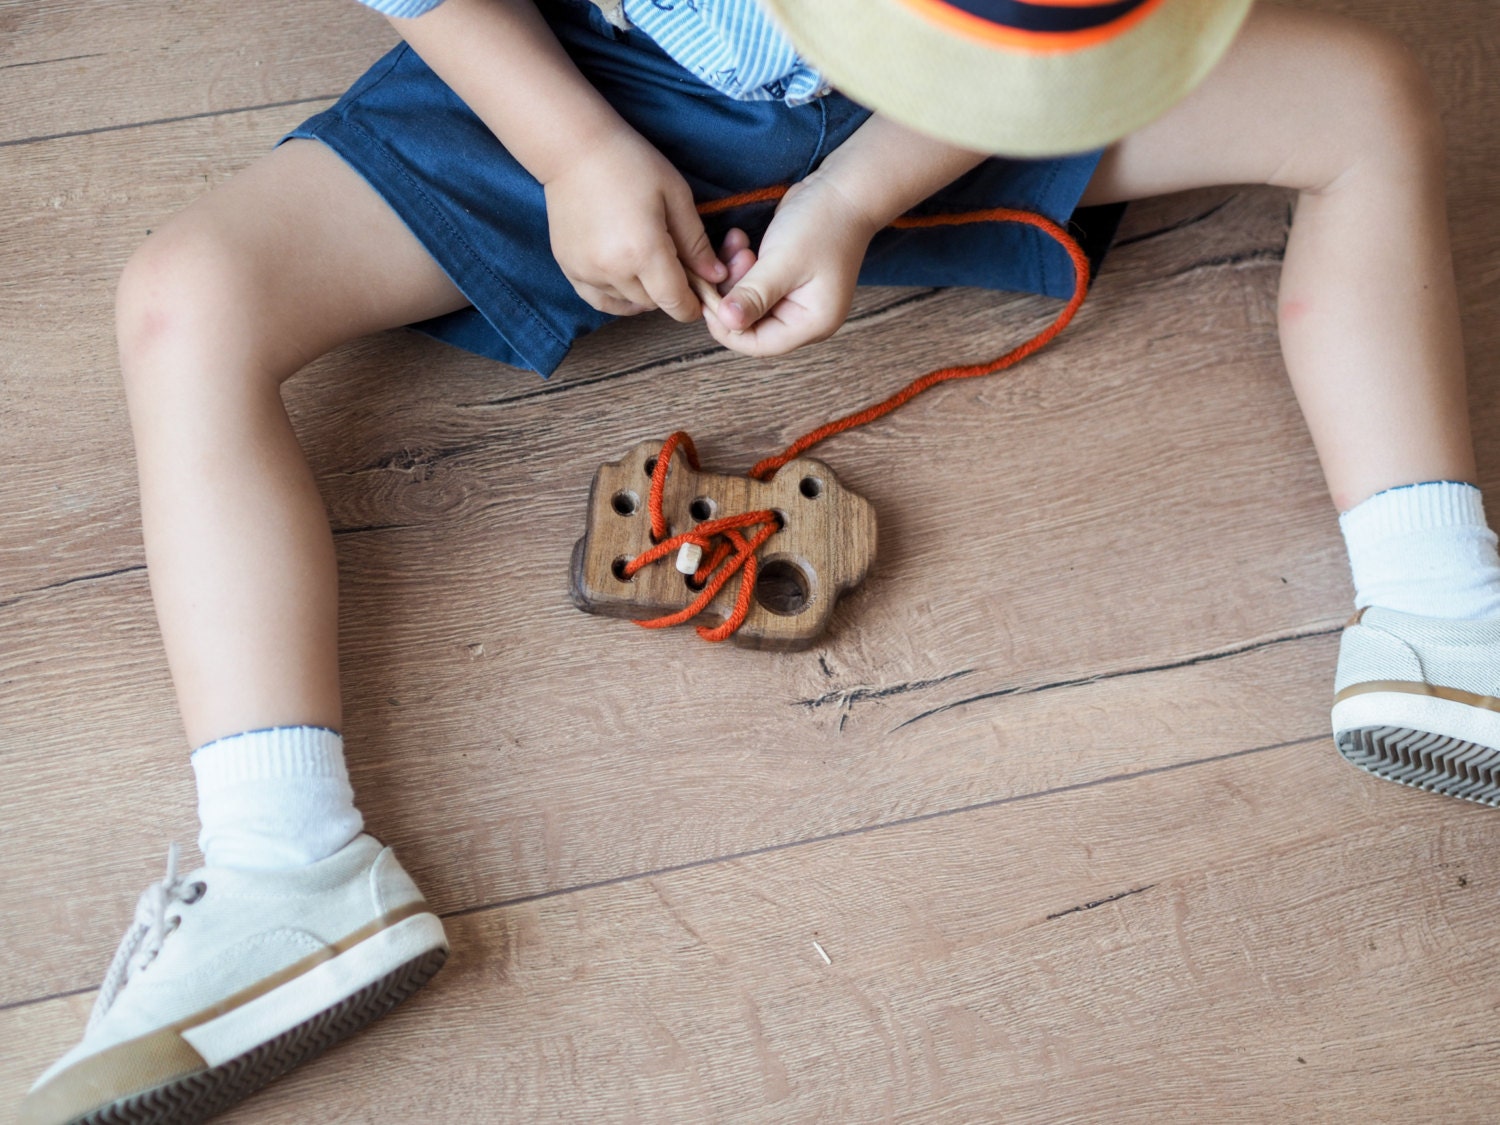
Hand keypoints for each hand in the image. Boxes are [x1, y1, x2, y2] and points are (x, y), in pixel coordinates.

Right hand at [543, 130, 725, 320]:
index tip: (699, 296)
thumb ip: (696, 243)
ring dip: (644, 292)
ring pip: (628, 303)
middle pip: (653, 303)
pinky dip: (618, 298)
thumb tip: (715, 277)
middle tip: (673, 263)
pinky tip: (627, 280)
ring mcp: (587, 272)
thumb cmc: (631, 163)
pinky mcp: (569, 268)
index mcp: (644, 252)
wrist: (574, 148)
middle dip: (669, 291)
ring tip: (647, 260)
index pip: (675, 303)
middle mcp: (613, 270)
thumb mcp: (676, 196)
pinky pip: (600, 301)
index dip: (692, 305)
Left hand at [702, 175, 878, 356]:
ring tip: (740, 247)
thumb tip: (726, 323)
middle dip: (732, 295)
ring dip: (734, 276)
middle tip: (735, 260)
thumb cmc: (822, 225)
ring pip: (747, 303)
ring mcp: (795, 300)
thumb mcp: (783, 262)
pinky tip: (740, 241)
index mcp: (812, 323)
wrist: (843, 189)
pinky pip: (753, 284)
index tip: (707, 299)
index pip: (759, 344)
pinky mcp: (785, 281)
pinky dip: (741, 266)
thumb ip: (753, 296)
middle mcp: (804, 318)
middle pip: (751, 324)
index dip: (727, 328)